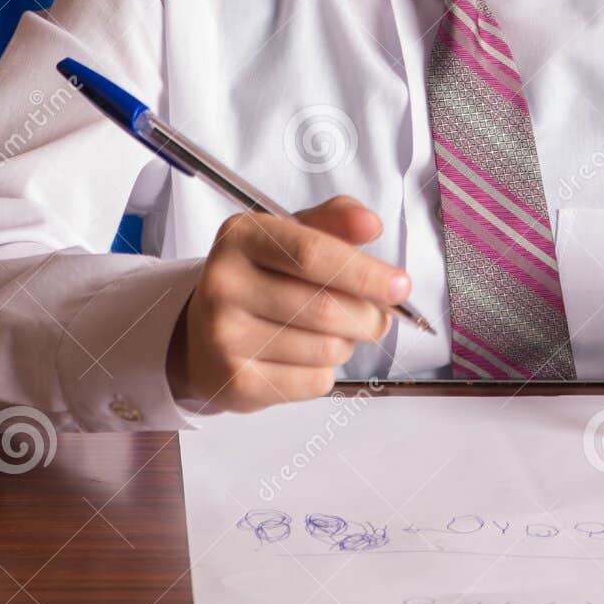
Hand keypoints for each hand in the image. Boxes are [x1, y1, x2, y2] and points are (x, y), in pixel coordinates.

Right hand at [165, 194, 410, 410]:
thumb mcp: (291, 236)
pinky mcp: (236, 383)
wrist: (203, 336)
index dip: (365, 273)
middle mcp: (224, 284)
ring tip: (331, 332)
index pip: (313, 255)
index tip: (400, 286)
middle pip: (326, 308)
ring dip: (347, 343)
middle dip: (369, 316)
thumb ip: (335, 221)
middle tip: (378, 316)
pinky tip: (305, 357)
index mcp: (241, 236)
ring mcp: (225, 336)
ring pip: (326, 348)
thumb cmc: (261, 280)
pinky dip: (326, 371)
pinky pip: (314, 382)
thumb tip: (370, 224)